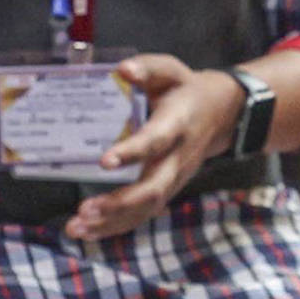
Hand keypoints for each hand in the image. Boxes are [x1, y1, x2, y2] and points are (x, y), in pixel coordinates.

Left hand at [68, 56, 236, 242]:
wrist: (221, 114)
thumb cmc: (185, 89)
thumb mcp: (171, 70)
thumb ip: (148, 67)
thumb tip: (123, 70)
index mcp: (177, 125)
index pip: (156, 141)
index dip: (132, 152)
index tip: (105, 161)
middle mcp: (177, 158)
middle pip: (152, 189)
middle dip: (119, 203)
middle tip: (86, 209)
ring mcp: (174, 179)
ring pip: (146, 208)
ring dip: (112, 222)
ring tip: (78, 226)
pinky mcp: (166, 190)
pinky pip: (143, 214)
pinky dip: (115, 226)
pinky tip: (88, 231)